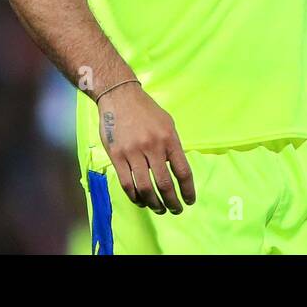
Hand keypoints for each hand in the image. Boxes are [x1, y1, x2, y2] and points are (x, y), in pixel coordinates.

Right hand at [97, 82, 196, 213]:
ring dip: (153, 203)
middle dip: (172, 201)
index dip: (187, 190)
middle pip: (164, 183)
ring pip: (144, 187)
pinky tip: (141, 201)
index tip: (190, 201)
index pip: (182, 171)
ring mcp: (133, 152)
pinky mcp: (116, 156)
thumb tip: (177, 169)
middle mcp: (153, 147)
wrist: (120, 96)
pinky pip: (126, 183)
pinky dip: (135, 196)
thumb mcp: (167, 123)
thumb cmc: (146, 110)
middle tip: (175, 210)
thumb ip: (172, 146)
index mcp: (169, 138)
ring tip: (158, 209)